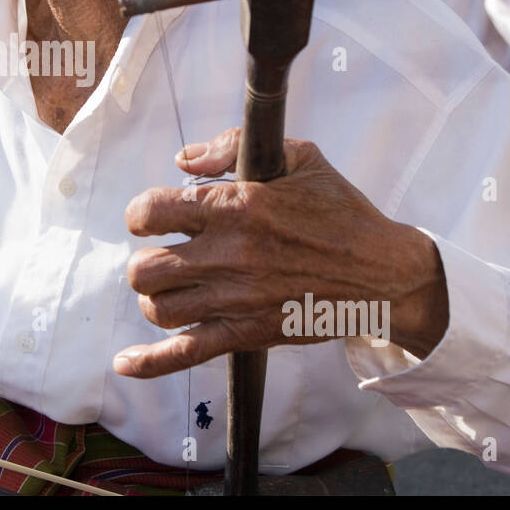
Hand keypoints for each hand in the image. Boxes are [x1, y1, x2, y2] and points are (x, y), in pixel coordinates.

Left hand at [113, 128, 448, 378]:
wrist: (383, 272)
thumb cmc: (340, 211)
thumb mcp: (298, 158)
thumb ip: (231, 147)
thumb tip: (181, 160)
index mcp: (236, 206)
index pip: (151, 212)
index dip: (141, 215)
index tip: (152, 219)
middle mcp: (229, 254)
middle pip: (145, 269)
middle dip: (146, 262)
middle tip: (167, 258)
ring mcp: (237, 298)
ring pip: (159, 310)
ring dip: (156, 300)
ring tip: (174, 290)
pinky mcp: (249, 332)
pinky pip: (187, 352)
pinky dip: (150, 361)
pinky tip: (125, 362)